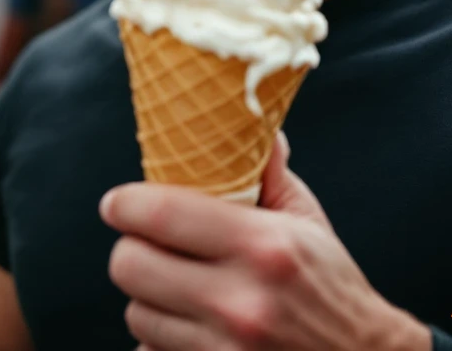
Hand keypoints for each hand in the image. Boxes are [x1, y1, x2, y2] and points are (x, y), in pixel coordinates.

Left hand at [100, 133, 430, 350]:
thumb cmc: (332, 288)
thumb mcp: (308, 220)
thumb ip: (270, 172)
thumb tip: (255, 124)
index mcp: (261, 246)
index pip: (160, 214)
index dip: (126, 203)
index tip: (119, 202)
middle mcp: (239, 301)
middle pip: (130, 266)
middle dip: (133, 249)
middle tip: (149, 244)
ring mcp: (224, 350)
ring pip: (136, 313)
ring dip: (148, 298)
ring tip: (178, 287)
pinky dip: (160, 340)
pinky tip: (189, 326)